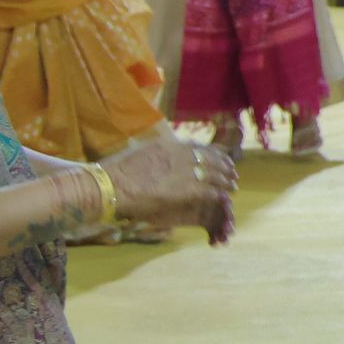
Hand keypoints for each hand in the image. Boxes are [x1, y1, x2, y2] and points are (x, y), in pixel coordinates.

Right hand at [105, 133, 234, 233]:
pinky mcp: (187, 188)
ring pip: (214, 174)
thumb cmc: (116, 174)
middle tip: (232, 172)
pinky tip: (223, 197)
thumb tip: (156, 156)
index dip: (212, 153)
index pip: (198, 146)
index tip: (220, 158)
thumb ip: (154, 155)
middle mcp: (180, 154)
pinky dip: (218, 193)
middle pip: (210, 158)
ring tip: (232, 186)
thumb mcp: (138, 154)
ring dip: (225, 181)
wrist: (110, 186)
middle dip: (223, 166)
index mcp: (168, 145)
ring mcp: (185, 171)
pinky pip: (210, 190)